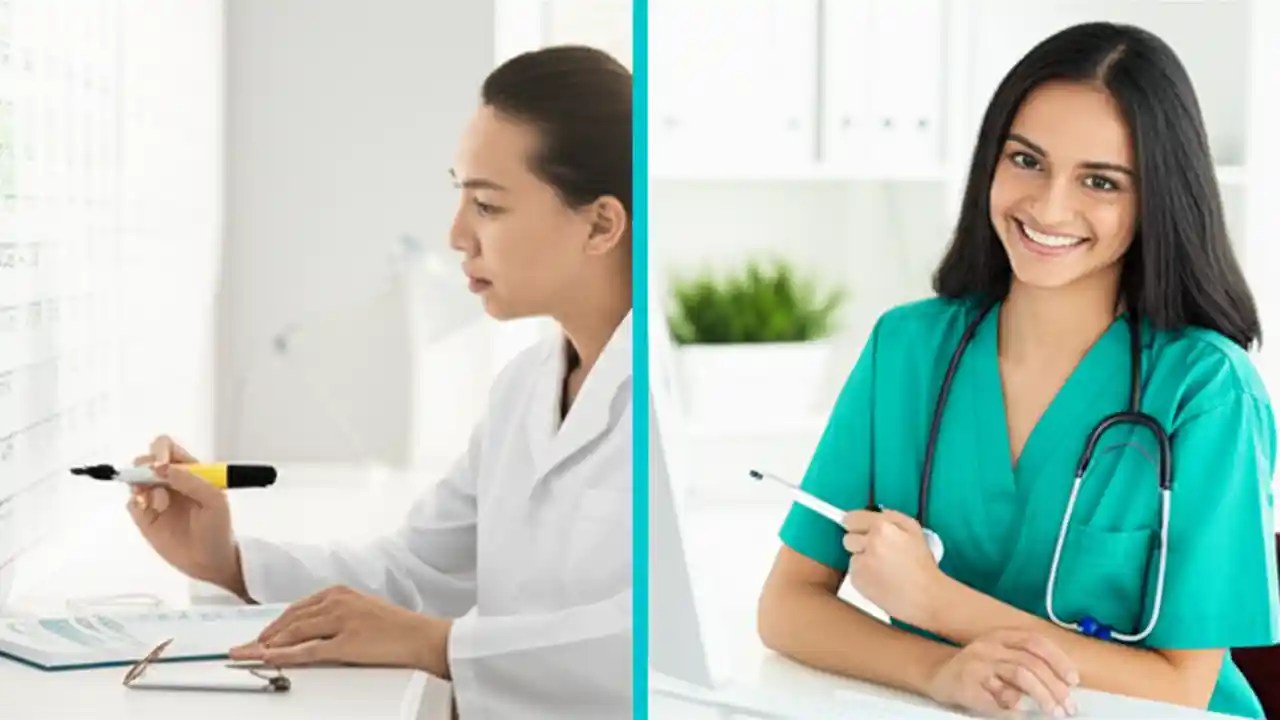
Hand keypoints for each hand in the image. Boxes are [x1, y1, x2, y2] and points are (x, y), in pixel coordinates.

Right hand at [126, 435, 243, 595]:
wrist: (209, 561)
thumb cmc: (217, 527)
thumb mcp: (214, 501)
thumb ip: (191, 481)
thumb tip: (163, 468)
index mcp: (189, 471)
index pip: (167, 448)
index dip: (160, 451)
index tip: (160, 466)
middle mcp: (169, 481)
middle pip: (145, 460)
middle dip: (143, 468)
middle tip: (151, 484)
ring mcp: (155, 498)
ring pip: (135, 480)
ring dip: (140, 486)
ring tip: (156, 505)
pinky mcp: (144, 517)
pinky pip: (131, 503)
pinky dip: (136, 503)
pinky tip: (150, 513)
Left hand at [229, 586, 452, 678]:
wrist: (423, 637)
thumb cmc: (396, 628)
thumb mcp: (361, 612)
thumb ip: (334, 617)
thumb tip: (305, 633)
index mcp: (340, 592)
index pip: (296, 609)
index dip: (273, 625)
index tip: (256, 637)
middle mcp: (338, 602)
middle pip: (290, 620)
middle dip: (263, 636)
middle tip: (241, 649)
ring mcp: (342, 621)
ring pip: (295, 633)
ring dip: (267, 645)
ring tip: (247, 656)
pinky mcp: (347, 643)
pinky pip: (308, 650)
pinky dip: (285, 655)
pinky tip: (269, 658)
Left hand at [842, 508, 943, 625]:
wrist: (925, 597)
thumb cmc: (922, 563)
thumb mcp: (914, 530)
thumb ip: (892, 516)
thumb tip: (875, 512)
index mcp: (883, 528)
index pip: (852, 518)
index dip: (855, 523)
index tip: (856, 528)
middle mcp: (868, 543)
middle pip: (848, 538)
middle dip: (859, 543)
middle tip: (878, 552)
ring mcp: (860, 563)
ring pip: (852, 556)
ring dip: (863, 560)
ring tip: (883, 568)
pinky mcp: (857, 581)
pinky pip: (854, 572)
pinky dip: (864, 575)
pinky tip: (881, 579)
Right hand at [925, 629, 1079, 717]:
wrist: (939, 677)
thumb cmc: (978, 670)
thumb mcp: (1001, 657)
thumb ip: (1026, 663)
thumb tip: (1061, 684)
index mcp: (1000, 636)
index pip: (1035, 642)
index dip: (1058, 660)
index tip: (1073, 681)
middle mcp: (989, 646)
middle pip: (1031, 662)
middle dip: (1055, 686)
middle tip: (1068, 706)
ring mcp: (978, 664)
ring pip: (1020, 675)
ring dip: (1042, 696)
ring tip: (1054, 712)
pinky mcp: (968, 684)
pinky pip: (999, 696)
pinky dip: (1018, 707)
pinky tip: (1026, 714)